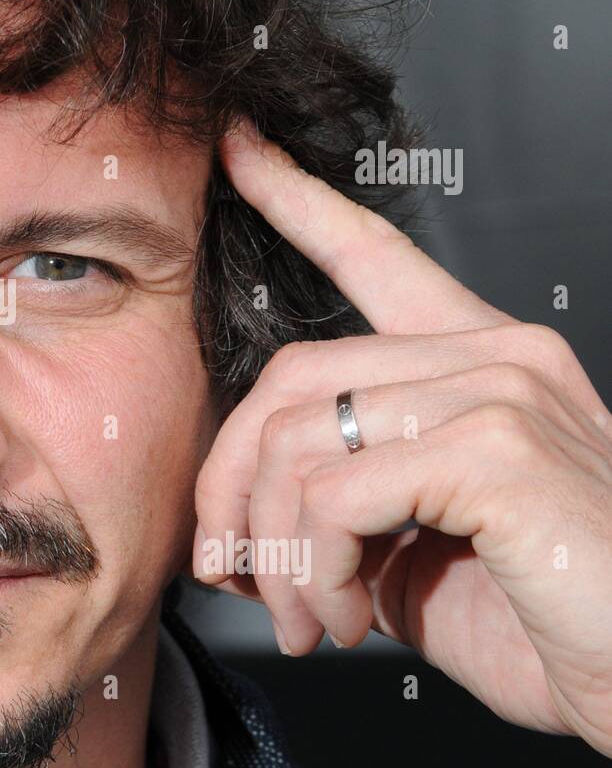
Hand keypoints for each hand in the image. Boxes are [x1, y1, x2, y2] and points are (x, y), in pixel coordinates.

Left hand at [191, 122, 611, 756]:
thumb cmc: (539, 616)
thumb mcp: (410, 544)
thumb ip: (337, 500)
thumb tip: (234, 524)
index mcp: (474, 362)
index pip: (372, 254)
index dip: (297, 200)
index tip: (240, 150)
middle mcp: (492, 353)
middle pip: (287, 376)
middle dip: (227, 484)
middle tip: (229, 570)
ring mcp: (500, 390)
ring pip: (295, 440)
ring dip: (275, 550)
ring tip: (302, 616)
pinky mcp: (497, 448)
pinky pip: (333, 494)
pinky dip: (315, 570)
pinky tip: (348, 617)